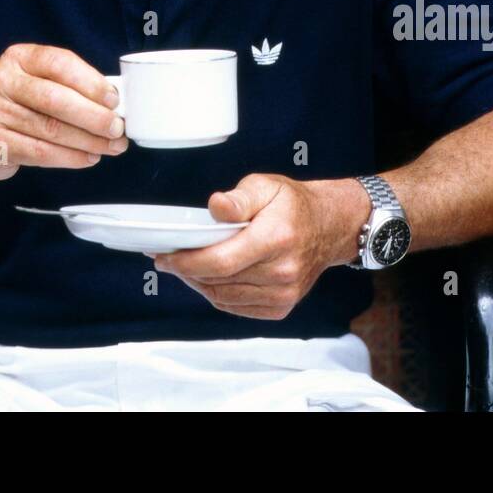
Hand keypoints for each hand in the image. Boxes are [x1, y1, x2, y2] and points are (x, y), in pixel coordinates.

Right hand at [0, 43, 128, 180]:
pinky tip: (88, 157)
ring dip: (88, 141)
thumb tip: (113, 104)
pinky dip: (70, 157)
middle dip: (94, 117)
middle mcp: (2, 81)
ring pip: (51, 130)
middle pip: (56, 100)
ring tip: (111, 147)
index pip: (59, 64)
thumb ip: (67, 86)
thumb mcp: (34, 82)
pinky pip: (40, 152)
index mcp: (18, 58)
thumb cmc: (15, 105)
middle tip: (117, 129)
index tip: (114, 99)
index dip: (91, 82)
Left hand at [153, 174, 360, 320]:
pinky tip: (208, 278)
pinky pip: (237, 307)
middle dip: (186, 271)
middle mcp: (282, 271)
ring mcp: (284, 294)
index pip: (222, 260)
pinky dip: (217, 294)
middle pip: (219, 281)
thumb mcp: (265, 186)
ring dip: (199, 283)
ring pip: (224, 297)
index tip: (164, 256)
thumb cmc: (293, 204)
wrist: (329, 226)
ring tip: (185, 266)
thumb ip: (239, 198)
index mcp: (276, 238)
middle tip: (166, 258)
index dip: (187, 262)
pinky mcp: (282, 307)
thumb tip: (215, 206)